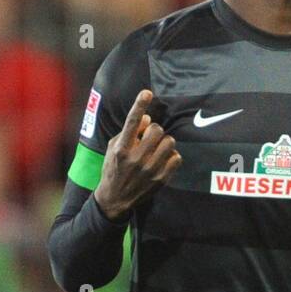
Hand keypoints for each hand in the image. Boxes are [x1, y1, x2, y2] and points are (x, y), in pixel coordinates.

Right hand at [94, 89, 181, 220]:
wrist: (115, 199)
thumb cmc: (113, 168)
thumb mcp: (113, 148)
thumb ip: (130, 132)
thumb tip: (148, 118)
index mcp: (121, 148)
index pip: (132, 122)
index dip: (139, 105)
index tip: (147, 93)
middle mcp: (136, 158)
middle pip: (157, 130)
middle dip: (155, 130)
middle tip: (150, 137)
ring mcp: (149, 170)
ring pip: (169, 142)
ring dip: (165, 142)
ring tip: (157, 148)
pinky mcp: (160, 179)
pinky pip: (177, 158)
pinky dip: (172, 156)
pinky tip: (163, 159)